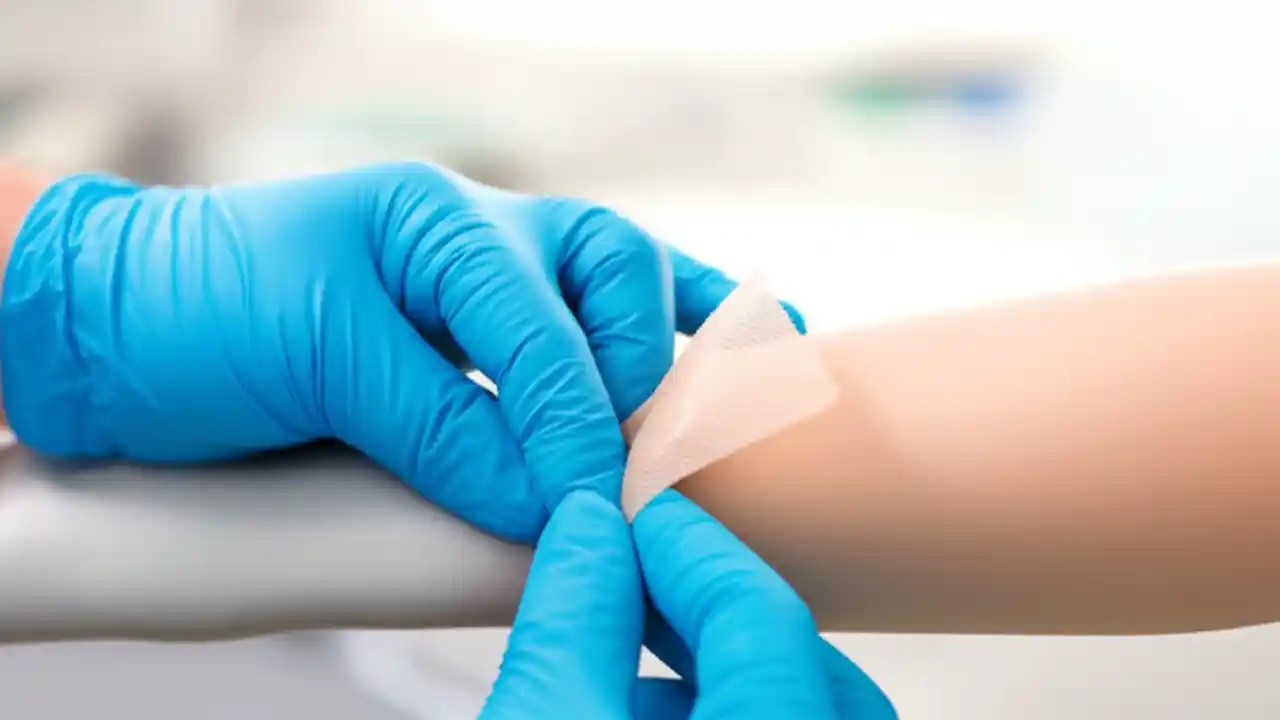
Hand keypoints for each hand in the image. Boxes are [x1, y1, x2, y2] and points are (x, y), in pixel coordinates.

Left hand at [0, 163, 748, 540]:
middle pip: (611, 278)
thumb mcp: (315, 359)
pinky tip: (745, 339)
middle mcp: (482, 235)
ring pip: (620, 279)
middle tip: (624, 467)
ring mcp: (492, 270)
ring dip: (663, 345)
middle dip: (627, 379)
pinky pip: (597, 303)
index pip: (538, 329)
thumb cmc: (199, 317)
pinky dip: (675, 319)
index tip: (588, 506)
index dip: (568, 424)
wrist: (118, 326)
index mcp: (439, 221)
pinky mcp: (483, 320)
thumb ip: (440, 424)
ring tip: (704, 412)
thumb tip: (547, 496)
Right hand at [481, 490, 895, 718]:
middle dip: (730, 607)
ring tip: (636, 653)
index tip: (637, 512)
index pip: (761, 617)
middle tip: (654, 574)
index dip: (690, 546)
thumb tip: (591, 532)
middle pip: (814, 666)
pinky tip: (645, 712)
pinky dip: (725, 712)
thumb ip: (571, 625)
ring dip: (725, 667)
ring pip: (803, 708)